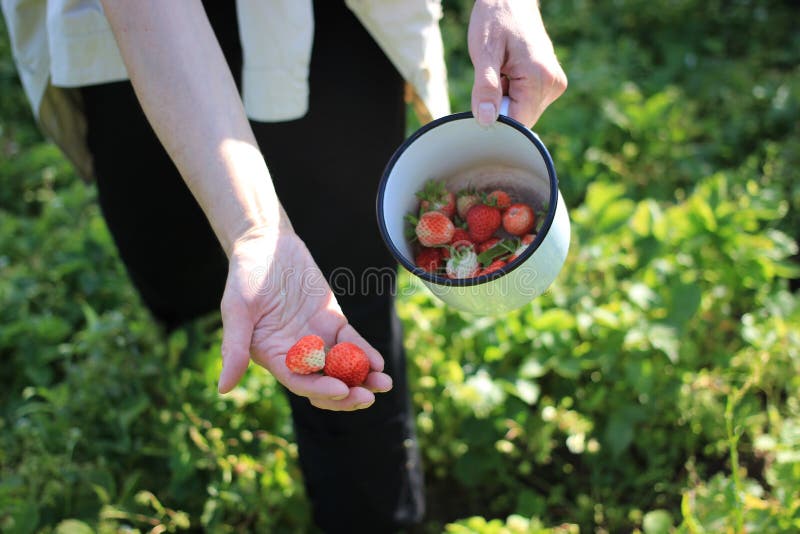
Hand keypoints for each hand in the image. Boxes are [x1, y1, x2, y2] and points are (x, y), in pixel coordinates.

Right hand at [216, 224, 392, 409]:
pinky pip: (351, 342)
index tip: (341, 390)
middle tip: (367, 397)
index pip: (299, 381)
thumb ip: (234, 348)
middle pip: (324, 382)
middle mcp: (296, 353)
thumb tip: (223, 388)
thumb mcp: (236, 310)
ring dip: (363, 378)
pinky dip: (365, 353)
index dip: (320, 390)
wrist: (265, 244)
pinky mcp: (332, 321)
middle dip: (346, 394)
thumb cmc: (245, 275)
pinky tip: (378, 362)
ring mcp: (316, 338)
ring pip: (342, 366)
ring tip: (384, 383)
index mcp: (272, 355)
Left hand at [468, 0, 567, 127]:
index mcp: (540, 78)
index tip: (483, 100)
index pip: (517, 122)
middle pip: (521, 119)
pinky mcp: (552, 82)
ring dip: (506, 100)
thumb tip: (486, 120)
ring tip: (502, 72)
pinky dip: (513, 93)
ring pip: (523, 112)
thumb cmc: (496, 19)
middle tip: (493, 78)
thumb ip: (485, 88)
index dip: (496, 119)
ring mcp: (555, 84)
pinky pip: (528, 101)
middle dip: (501, 107)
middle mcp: (554, 84)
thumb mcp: (484, 52)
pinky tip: (509, 72)